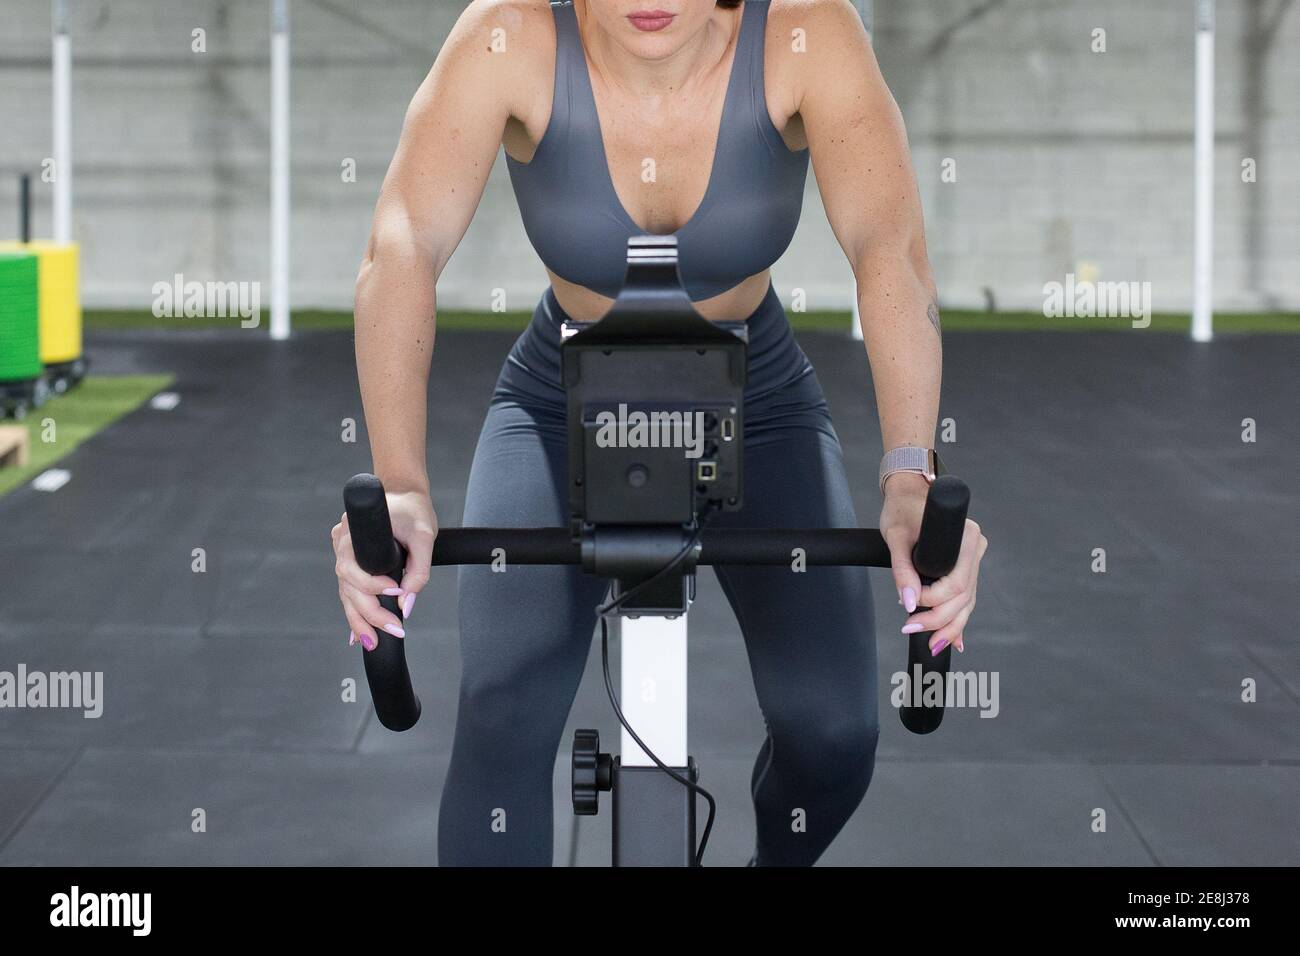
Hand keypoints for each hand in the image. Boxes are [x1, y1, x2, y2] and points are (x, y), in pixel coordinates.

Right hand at [330, 487, 437, 650]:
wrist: (403, 493)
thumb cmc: (412, 509)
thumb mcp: (424, 536)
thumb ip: (419, 570)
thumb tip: (407, 604)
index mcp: (354, 532)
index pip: (354, 568)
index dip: (371, 586)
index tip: (395, 591)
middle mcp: (342, 543)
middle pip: (348, 587)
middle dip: (370, 613)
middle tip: (394, 629)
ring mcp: (342, 553)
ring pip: (346, 594)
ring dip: (360, 620)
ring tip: (374, 642)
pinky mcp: (350, 562)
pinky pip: (349, 591)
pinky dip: (356, 612)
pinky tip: (360, 635)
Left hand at [879, 472, 987, 655]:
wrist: (907, 494)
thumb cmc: (901, 510)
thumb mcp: (896, 538)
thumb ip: (902, 570)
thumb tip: (909, 603)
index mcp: (967, 537)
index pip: (955, 584)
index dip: (934, 603)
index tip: (909, 611)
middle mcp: (976, 547)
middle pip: (963, 596)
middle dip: (939, 620)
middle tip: (910, 629)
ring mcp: (974, 558)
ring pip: (967, 601)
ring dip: (949, 626)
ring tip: (932, 644)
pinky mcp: (966, 566)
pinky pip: (965, 596)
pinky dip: (957, 618)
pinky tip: (953, 639)